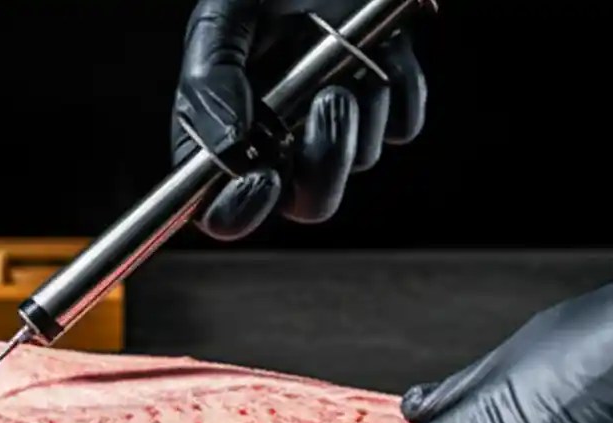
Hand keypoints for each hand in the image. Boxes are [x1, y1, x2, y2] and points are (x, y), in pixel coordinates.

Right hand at [171, 0, 426, 240]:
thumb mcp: (220, 20)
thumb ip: (210, 82)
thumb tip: (226, 146)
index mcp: (227, 139)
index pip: (225, 212)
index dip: (240, 212)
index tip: (260, 180)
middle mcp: (283, 146)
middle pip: (308, 203)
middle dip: (325, 162)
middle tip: (330, 100)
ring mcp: (335, 130)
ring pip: (359, 160)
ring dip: (360, 110)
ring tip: (347, 52)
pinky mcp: (384, 109)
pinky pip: (402, 125)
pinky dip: (396, 87)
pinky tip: (380, 49)